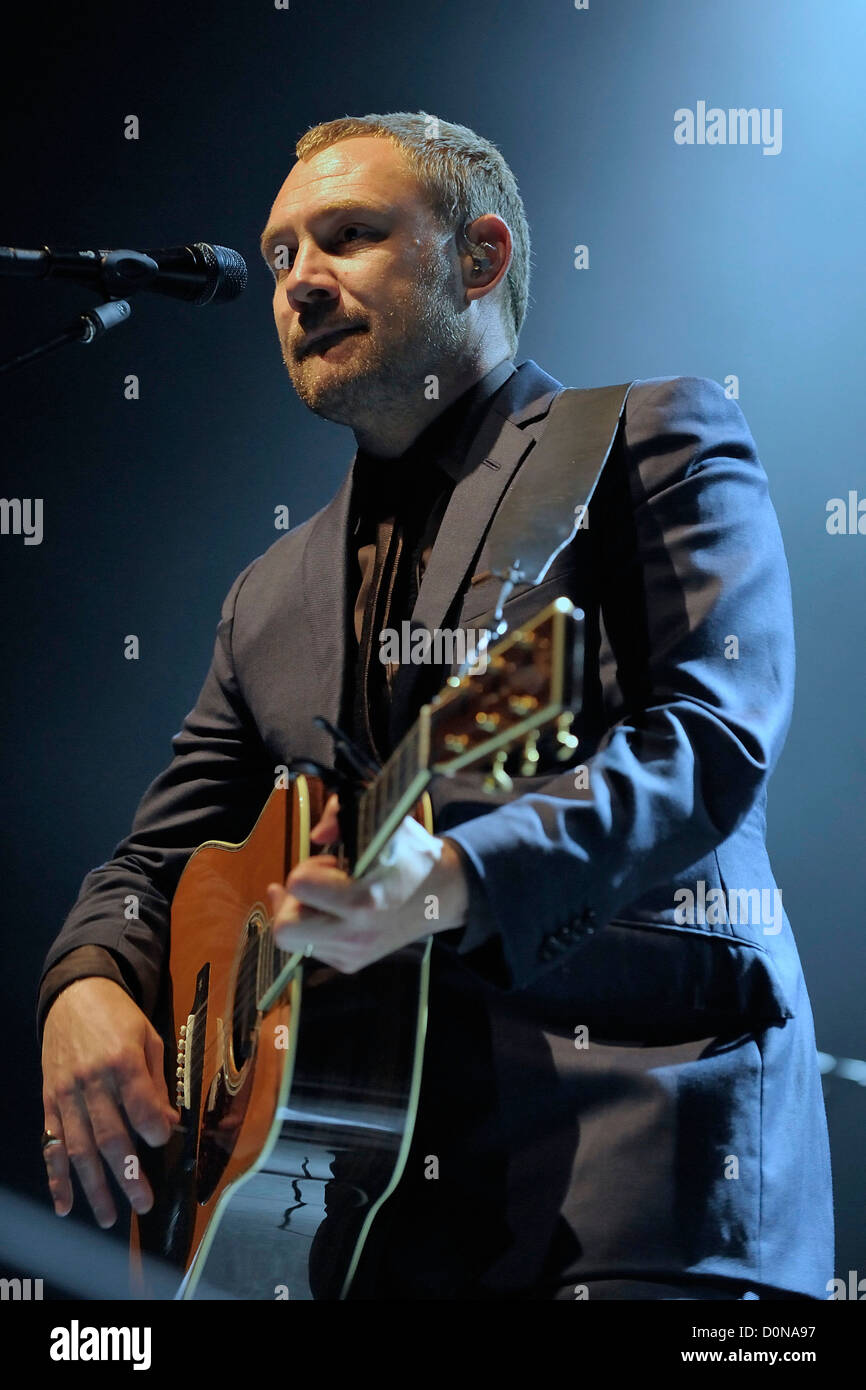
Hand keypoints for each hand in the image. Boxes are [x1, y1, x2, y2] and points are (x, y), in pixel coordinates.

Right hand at [41, 978, 179, 1226]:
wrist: (74, 997)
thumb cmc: (119, 1019)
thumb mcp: (148, 1039)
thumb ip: (157, 1082)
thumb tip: (167, 1123)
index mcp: (122, 1062)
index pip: (140, 1107)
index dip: (154, 1129)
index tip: (164, 1142)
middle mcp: (91, 1082)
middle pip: (109, 1137)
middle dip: (127, 1174)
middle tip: (143, 1203)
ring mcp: (66, 1096)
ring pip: (80, 1149)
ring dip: (94, 1187)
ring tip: (109, 1217)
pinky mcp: (50, 1103)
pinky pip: (53, 1145)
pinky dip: (57, 1177)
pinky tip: (66, 1204)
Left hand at [266, 793, 469, 971]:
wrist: (443, 894)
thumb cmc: (411, 855)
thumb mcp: (385, 823)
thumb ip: (342, 816)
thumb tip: (317, 835)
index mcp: (364, 899)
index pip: (299, 884)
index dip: (309, 867)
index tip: (334, 863)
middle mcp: (355, 933)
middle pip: (284, 928)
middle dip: (292, 901)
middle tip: (317, 887)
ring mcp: (353, 953)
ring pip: (292, 939)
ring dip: (301, 914)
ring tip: (326, 899)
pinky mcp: (352, 963)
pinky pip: (309, 948)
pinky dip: (312, 927)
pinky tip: (331, 911)